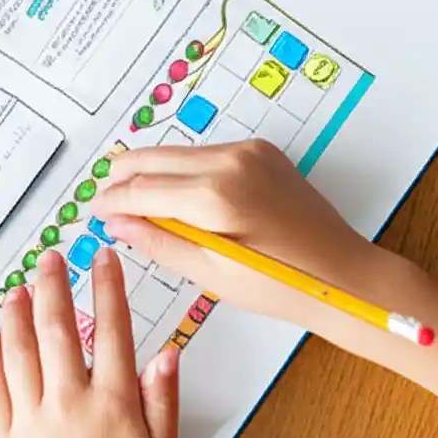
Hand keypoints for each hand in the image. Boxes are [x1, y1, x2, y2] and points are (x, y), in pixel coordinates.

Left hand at [0, 250, 178, 437]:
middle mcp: (70, 404)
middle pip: (59, 329)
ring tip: (17, 289)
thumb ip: (163, 401)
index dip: (108, 287)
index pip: (113, 329)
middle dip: (54, 286)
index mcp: (114, 404)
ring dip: (16, 314)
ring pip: (20, 351)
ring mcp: (32, 421)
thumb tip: (167, 353)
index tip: (104, 260)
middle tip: (50, 258)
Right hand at [91, 141, 375, 322]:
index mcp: (215, 196)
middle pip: (156, 158)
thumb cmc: (280, 286)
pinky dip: (183, 169)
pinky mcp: (261, 150)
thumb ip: (159, 242)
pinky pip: (206, 153)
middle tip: (102, 196)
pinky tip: (175, 192)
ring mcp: (248, 150)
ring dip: (152, 169)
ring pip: (179, 152)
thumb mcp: (212, 274)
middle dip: (124, 175)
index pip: (143, 189)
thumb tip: (116, 223)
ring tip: (132, 196)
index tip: (93, 210)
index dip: (112, 199)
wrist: (344, 273)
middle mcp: (230, 161)